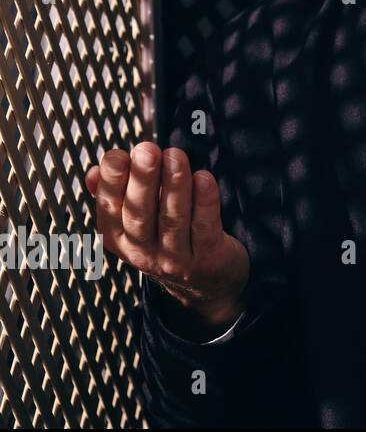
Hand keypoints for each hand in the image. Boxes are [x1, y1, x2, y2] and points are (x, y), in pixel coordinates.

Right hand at [87, 143, 249, 336]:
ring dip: (173, 185)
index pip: (110, 209)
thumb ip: (116, 195)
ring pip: (172, 219)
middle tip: (147, 150)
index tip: (117, 155)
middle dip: (142, 180)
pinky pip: (204, 227)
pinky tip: (204, 178)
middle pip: (140, 214)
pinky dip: (204, 202)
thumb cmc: (167, 237)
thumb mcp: (134, 223)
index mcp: (119, 238)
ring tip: (175, 156)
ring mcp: (175, 258)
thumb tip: (93, 173)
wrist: (205, 281)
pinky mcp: (207, 257)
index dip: (112, 182)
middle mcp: (142, 251)